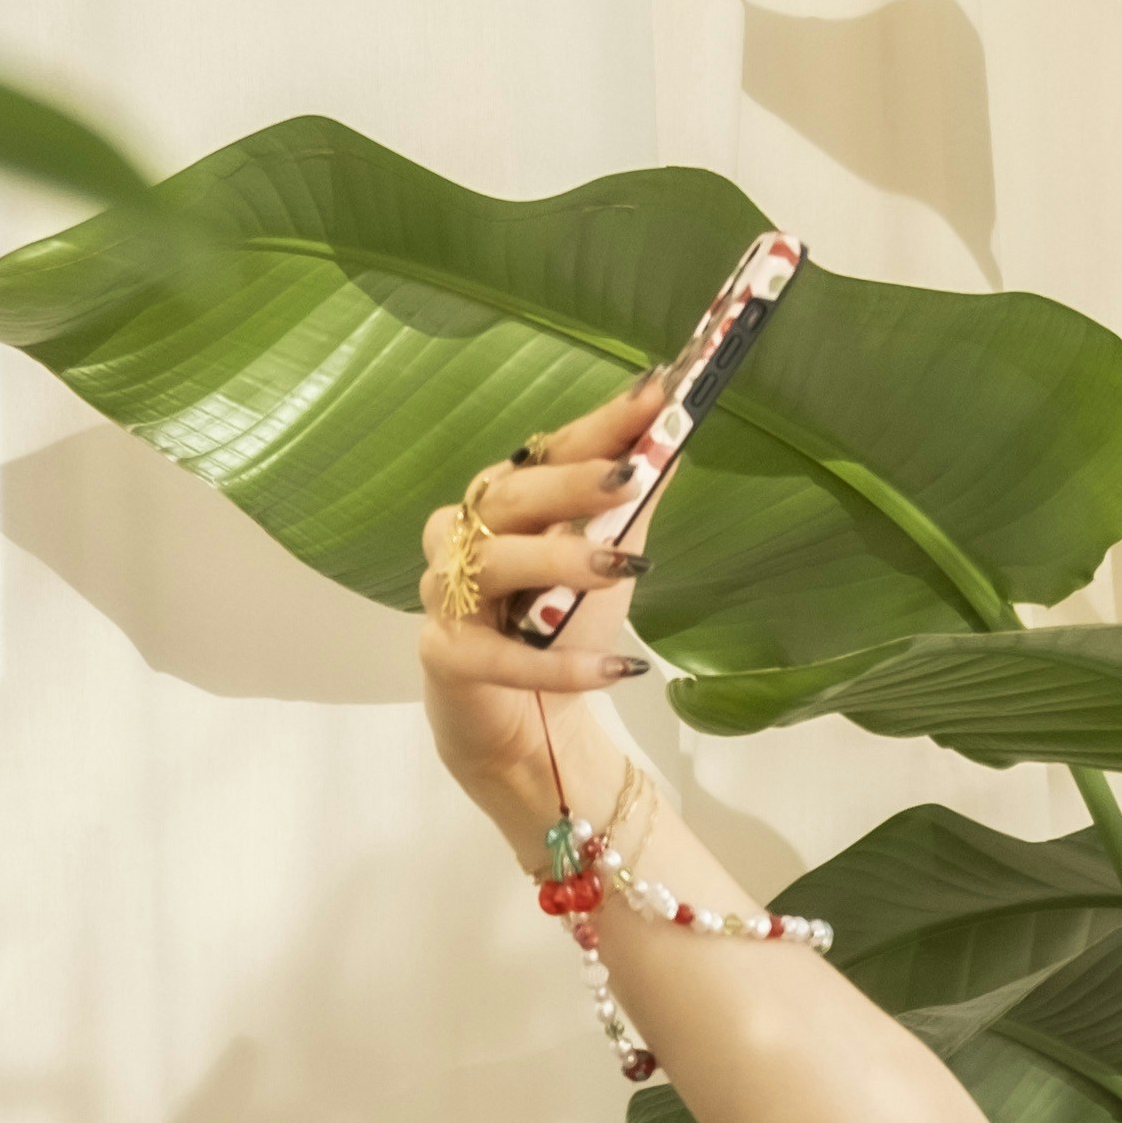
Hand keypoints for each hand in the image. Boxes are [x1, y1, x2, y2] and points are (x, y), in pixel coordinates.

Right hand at [416, 369, 671, 828]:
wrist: (525, 727)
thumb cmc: (556, 632)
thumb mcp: (604, 561)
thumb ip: (631, 508)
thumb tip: (674, 441)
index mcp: (501, 504)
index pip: (547, 452)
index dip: (598, 426)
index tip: (654, 395)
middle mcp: (463, 539)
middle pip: (511, 497)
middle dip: (572, 484)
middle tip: (631, 476)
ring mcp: (447, 597)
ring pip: (494, 564)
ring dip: (560, 560)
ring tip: (622, 567)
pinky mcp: (446, 658)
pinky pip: (499, 656)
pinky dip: (557, 664)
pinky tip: (615, 667)